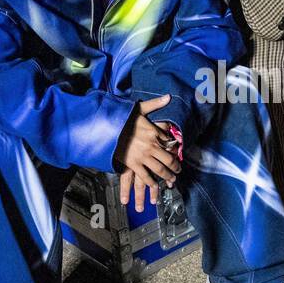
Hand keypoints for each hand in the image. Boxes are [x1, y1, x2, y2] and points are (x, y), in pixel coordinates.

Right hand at [117, 95, 181, 211]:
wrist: (104, 128)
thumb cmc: (121, 118)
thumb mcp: (139, 109)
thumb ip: (155, 104)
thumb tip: (169, 97)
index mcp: (154, 132)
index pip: (169, 142)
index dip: (175, 147)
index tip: (177, 150)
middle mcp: (151, 146)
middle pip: (168, 159)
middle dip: (175, 166)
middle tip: (179, 170)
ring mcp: (142, 156)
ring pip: (160, 169)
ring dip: (168, 176)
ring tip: (172, 179)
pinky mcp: (133, 164)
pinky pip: (145, 175)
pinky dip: (152, 182)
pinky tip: (156, 185)